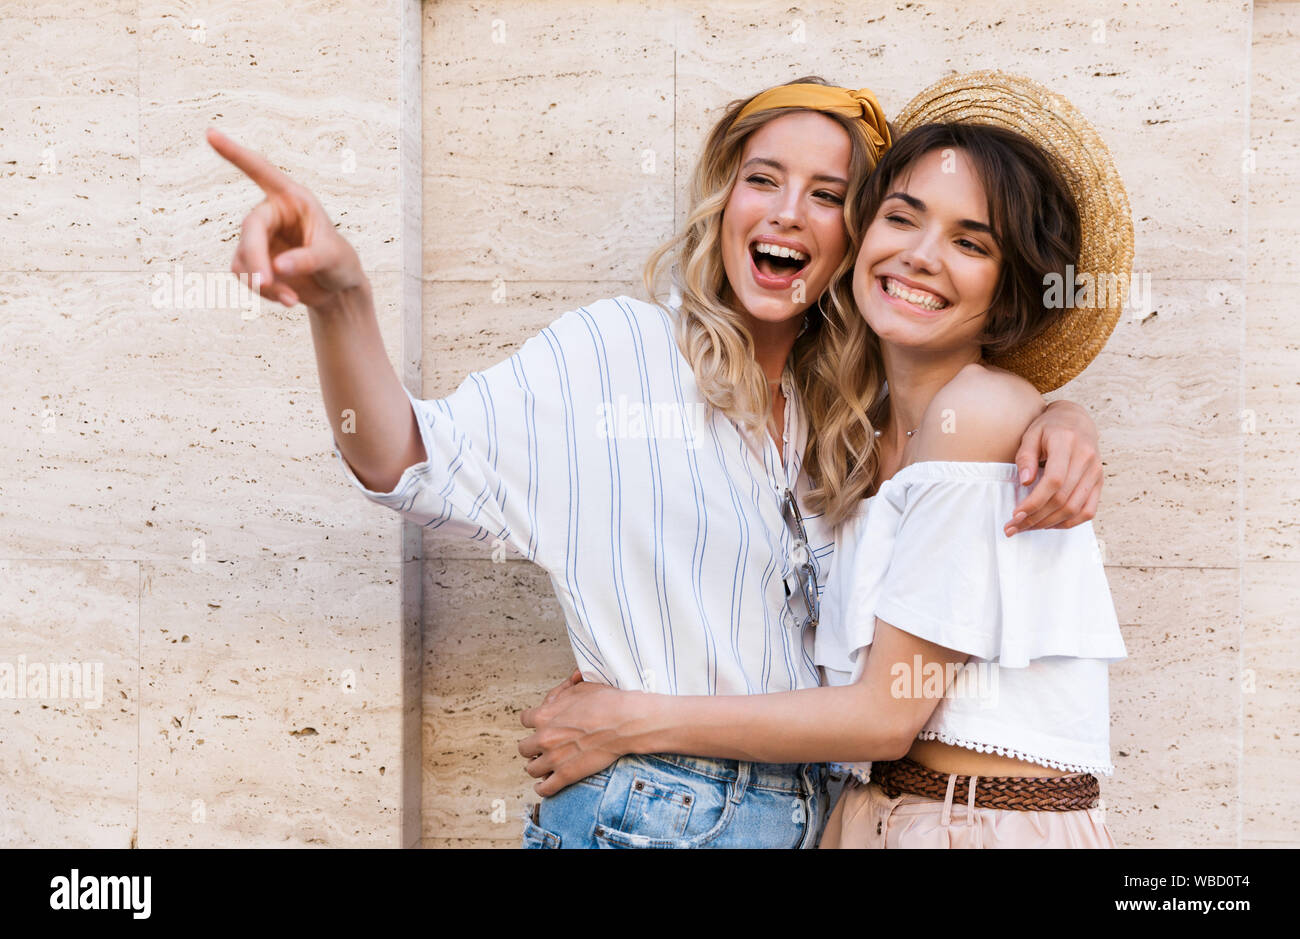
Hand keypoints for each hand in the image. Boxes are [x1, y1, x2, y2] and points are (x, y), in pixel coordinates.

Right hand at [206, 127, 366, 310]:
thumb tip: (277, 267)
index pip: (261, 171)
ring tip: (290, 299)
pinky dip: (263, 292)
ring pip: (242, 258)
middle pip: (249, 229)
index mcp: (292, 199)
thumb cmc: (340, 263)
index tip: (210, 133)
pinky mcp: (254, 261)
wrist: (337, 290)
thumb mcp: (332, 258)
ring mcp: (260, 239)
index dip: (235, 154)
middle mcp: (272, 214)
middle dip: (254, 258)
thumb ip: (308, 258)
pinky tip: (287, 301)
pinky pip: (245, 276)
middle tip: (263, 282)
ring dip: (261, 282)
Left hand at [518, 680, 640, 796]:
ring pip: (530, 769)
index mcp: (545, 715)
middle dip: (532, 747)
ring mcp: (554, 758)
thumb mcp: (580, 689)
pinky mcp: (566, 775)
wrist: (624, 722)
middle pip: (523, 747)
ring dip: (537, 766)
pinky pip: (544, 789)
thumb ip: (563, 694)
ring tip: (543, 766)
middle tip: (541, 747)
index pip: (525, 720)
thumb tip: (559, 694)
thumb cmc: (606, 703)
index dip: (532, 722)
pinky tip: (544, 784)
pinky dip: (542, 788)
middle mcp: (544, 737)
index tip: (539, 725)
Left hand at [1007, 399, 1102, 534]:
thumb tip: (1025, 481)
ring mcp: (1096, 472)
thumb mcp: (1031, 434)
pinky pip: (1088, 511)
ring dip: (1049, 523)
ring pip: (1075, 509)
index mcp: (1068, 443)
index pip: (1054, 480)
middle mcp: (1086, 459)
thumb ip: (1026, 456)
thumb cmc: (1049, 427)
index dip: (1035, 501)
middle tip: (1014, 526)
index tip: (1016, 514)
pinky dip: (1069, 522)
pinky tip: (1050, 524)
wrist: (1076, 420)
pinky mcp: (1099, 482)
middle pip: (1063, 499)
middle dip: (1036, 517)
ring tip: (1027, 527)